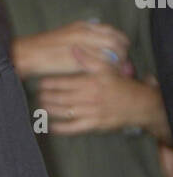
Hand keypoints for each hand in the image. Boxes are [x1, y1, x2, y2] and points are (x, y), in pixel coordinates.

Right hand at [12, 21, 129, 77]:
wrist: (29, 53)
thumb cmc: (45, 47)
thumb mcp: (67, 36)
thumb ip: (84, 38)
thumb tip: (97, 44)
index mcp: (83, 26)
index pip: (112, 31)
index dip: (121, 41)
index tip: (123, 49)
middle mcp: (86, 33)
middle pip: (116, 41)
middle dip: (123, 53)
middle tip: (125, 63)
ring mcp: (83, 46)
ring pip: (111, 53)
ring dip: (118, 63)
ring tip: (118, 71)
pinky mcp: (79, 60)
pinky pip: (101, 64)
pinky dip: (108, 70)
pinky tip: (108, 76)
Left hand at [38, 52, 165, 135]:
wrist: (138, 104)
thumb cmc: (120, 85)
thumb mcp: (106, 69)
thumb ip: (88, 59)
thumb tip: (74, 48)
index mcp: (90, 82)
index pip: (65, 82)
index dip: (51, 83)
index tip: (41, 82)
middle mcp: (89, 97)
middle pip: (62, 97)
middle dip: (47, 97)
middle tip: (37, 95)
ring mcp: (91, 112)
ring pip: (65, 111)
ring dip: (51, 110)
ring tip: (40, 107)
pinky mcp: (94, 125)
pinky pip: (74, 127)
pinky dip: (62, 128)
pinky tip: (51, 127)